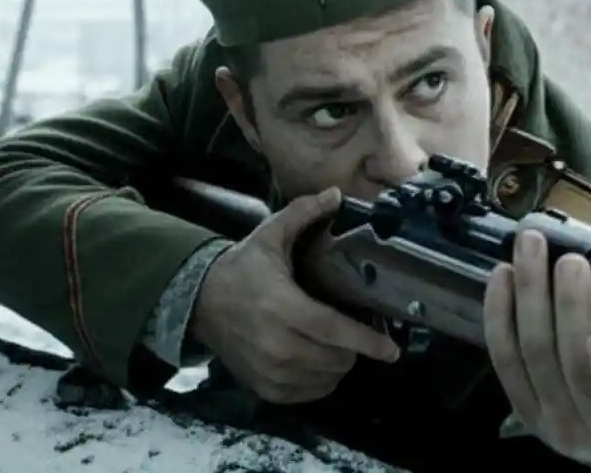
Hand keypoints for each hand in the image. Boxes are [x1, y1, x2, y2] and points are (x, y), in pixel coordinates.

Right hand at [190, 187, 400, 403]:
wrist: (199, 301)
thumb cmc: (242, 268)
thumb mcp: (270, 235)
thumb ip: (303, 214)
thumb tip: (336, 195)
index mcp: (282, 307)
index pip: (334, 330)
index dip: (366, 341)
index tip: (392, 348)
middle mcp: (277, 345)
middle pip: (335, 358)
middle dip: (356, 348)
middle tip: (359, 333)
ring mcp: (269, 371)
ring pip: (325, 379)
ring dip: (340, 365)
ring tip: (341, 346)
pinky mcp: (263, 387)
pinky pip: (306, 394)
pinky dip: (321, 382)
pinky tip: (322, 364)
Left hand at [484, 230, 590, 468]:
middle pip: (570, 368)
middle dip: (567, 308)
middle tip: (569, 260)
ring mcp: (554, 424)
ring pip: (533, 356)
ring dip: (529, 297)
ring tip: (530, 249)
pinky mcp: (523, 409)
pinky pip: (503, 359)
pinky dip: (499, 314)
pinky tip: (502, 275)